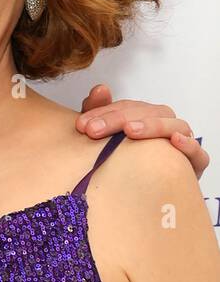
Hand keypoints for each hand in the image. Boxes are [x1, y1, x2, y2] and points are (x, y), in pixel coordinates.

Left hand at [77, 84, 207, 178]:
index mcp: (143, 115)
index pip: (125, 107)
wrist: (146, 193)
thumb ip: (99, 111)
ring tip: (130, 131)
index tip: (81, 125)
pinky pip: (199, 153)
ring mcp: (182, 141)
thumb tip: (100, 88)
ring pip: (174, 125)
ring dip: (152, 125)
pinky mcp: (195, 163)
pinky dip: (189, 144)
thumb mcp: (104, 135)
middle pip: (147, 112)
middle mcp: (164, 124)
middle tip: (93, 131)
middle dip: (118, 118)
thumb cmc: (123, 158)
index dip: (103, 112)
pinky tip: (174, 140)